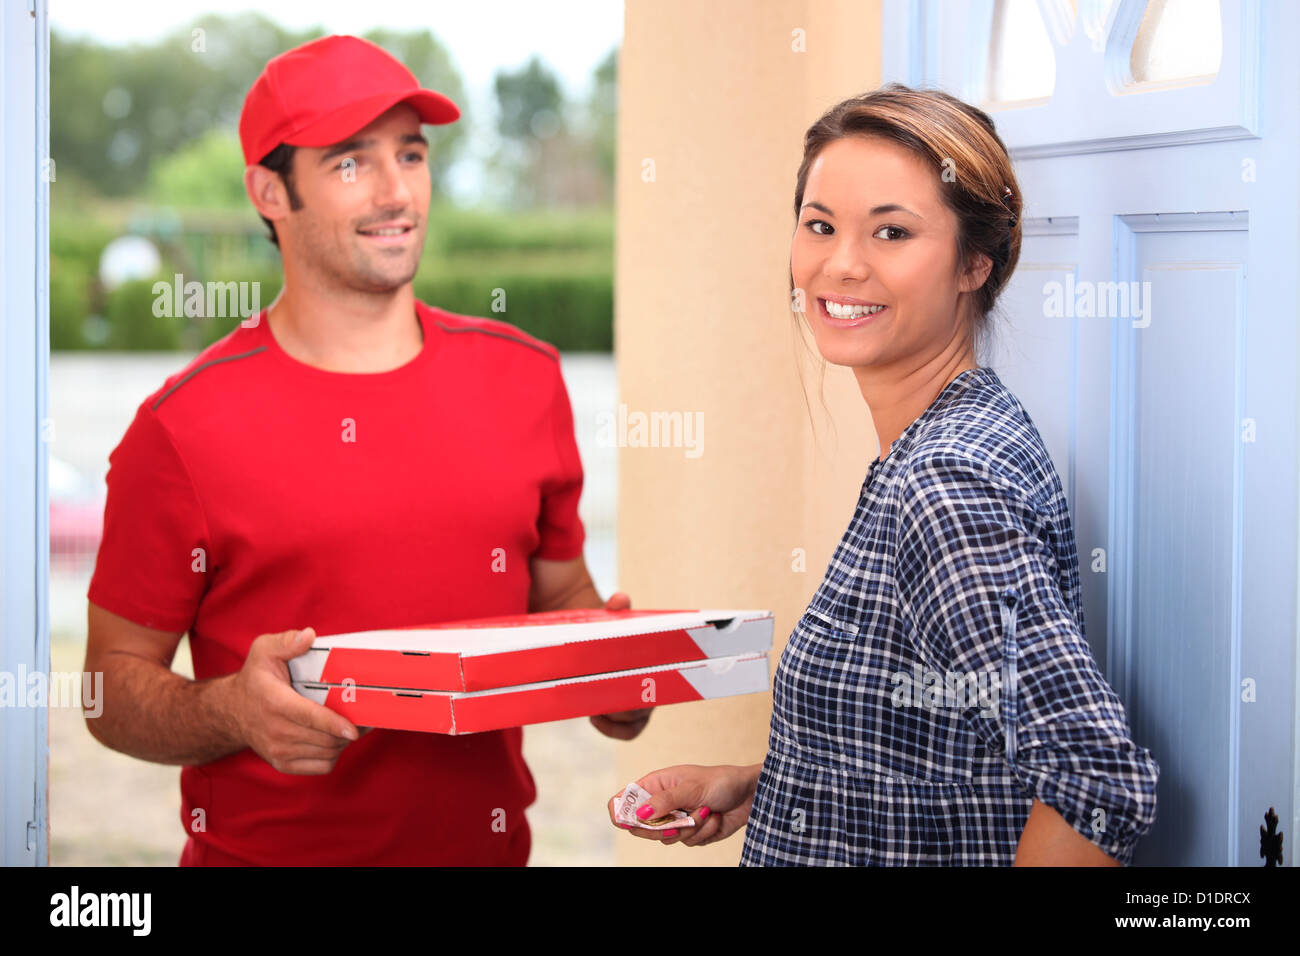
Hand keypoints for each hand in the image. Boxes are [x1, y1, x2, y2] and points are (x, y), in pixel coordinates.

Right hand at [225, 627, 360, 774]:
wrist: (232, 711)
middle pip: (324, 738)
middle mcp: (275, 731)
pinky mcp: (283, 764)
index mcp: (275, 702)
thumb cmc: (255, 678)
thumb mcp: (264, 650)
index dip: (334, 723)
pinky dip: (333, 754)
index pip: (309, 716)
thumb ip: (286, 641)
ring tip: (353, 724)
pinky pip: (321, 765)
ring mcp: (278, 751)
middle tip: (368, 716)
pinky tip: (334, 738)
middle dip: (350, 730)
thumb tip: (309, 635)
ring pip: (326, 752)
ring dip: (344, 741)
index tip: (354, 728)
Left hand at [590, 590, 652, 739]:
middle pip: (644, 707)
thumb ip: (617, 609)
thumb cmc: (614, 634)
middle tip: (599, 698)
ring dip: (613, 718)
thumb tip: (620, 599)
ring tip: (593, 708)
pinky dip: (611, 729)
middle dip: (622, 707)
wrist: (602, 645)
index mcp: (656, 665)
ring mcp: (642, 704)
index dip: (649, 688)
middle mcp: (653, 687)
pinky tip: (593, 717)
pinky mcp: (629, 716)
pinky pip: (628, 732)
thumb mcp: (614, 619)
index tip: (629, 686)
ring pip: (634, 721)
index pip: (665, 681)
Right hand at [607, 764, 759, 847]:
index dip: (620, 812)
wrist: (749, 794)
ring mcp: (676, 819)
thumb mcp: (691, 787)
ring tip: (706, 811)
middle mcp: (663, 803)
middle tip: (677, 823)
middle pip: (642, 827)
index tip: (627, 823)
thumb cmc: (720, 781)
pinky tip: (714, 817)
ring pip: (667, 838)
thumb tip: (639, 813)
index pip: (625, 799)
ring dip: (690, 828)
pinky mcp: (692, 833)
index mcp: (656, 785)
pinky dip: (704, 832)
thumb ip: (665, 801)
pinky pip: (689, 842)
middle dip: (662, 828)